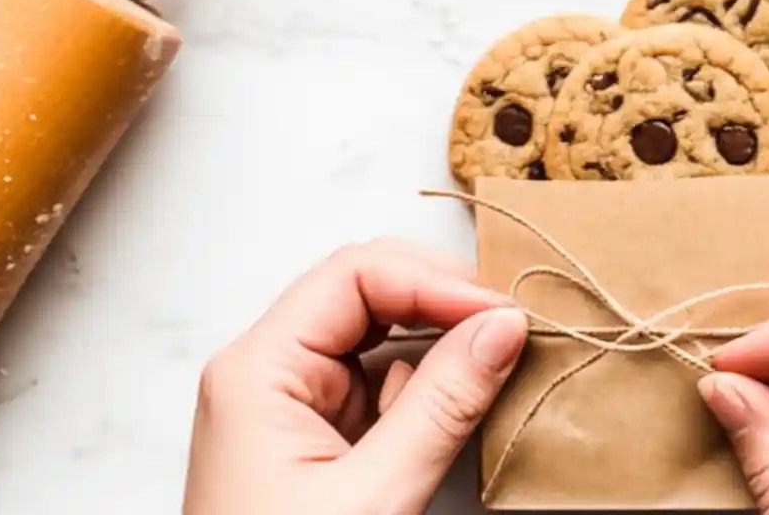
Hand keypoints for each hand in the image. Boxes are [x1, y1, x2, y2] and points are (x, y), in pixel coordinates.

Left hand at [183, 239, 527, 514]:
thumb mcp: (375, 496)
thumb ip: (442, 404)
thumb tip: (503, 327)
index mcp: (258, 370)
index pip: (354, 276)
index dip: (434, 283)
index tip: (504, 314)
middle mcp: (268, 372)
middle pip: (363, 292)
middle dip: (439, 302)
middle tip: (510, 327)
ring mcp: (292, 403)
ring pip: (376, 335)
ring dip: (438, 343)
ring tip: (496, 361)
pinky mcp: (317, 437)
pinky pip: (378, 383)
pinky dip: (425, 386)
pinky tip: (458, 402)